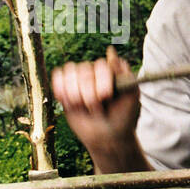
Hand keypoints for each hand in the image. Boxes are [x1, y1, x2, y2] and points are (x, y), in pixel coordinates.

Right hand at [51, 45, 141, 159]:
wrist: (109, 137)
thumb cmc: (124, 116)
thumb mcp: (132, 95)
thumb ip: (124, 73)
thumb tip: (110, 51)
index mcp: (110, 72)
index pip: (100, 64)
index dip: (101, 80)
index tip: (107, 96)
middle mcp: (93, 73)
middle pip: (83, 68)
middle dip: (88, 91)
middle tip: (96, 107)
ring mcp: (78, 80)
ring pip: (69, 71)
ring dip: (75, 92)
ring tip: (83, 106)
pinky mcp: (65, 90)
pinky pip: (57, 78)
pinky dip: (61, 89)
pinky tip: (69, 102)